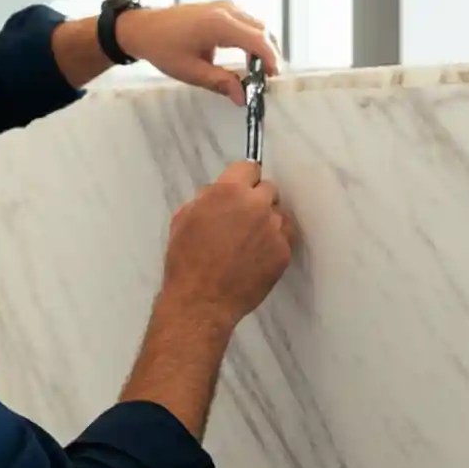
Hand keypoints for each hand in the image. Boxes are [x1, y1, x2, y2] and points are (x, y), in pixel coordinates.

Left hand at [116, 0, 282, 105]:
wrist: (142, 28)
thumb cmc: (163, 49)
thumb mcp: (191, 71)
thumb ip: (221, 82)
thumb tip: (243, 98)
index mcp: (219, 24)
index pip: (257, 40)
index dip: (270, 59)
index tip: (272, 78)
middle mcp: (226, 10)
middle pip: (262, 30)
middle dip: (269, 54)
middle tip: (267, 78)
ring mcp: (225, 6)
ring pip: (257, 25)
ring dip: (262, 46)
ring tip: (258, 69)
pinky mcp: (221, 8)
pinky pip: (247, 21)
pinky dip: (253, 37)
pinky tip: (248, 55)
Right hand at [159, 161, 296, 329]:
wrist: (202, 300)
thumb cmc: (187, 260)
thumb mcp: (184, 218)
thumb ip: (208, 198)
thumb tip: (221, 192)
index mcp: (229, 192)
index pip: (249, 168)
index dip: (244, 179)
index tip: (242, 187)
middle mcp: (256, 206)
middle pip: (268, 190)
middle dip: (256, 200)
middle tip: (243, 219)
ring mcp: (274, 228)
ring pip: (278, 214)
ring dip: (267, 222)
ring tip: (249, 242)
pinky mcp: (284, 250)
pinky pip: (284, 237)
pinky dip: (274, 243)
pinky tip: (256, 256)